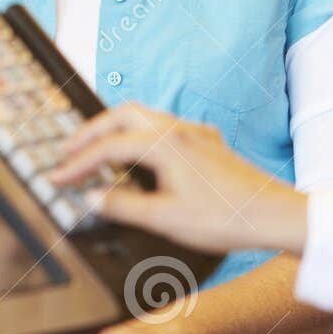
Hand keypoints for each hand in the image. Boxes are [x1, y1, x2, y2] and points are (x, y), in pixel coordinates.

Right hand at [52, 103, 307, 255]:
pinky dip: (140, 138)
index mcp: (165, 144)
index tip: (57, 178)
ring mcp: (197, 134)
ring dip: (117, 132)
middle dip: (92, 132)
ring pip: (146, 118)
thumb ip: (123, 206)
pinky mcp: (209, 144)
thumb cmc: (227, 218)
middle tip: (70, 153)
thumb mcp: (165, 219)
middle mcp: (180, 130)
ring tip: (98, 156)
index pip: (108, 146)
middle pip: (123, 114)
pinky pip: (165, 129)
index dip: (78, 162)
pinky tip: (140, 161)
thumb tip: (92, 198)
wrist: (275, 215)